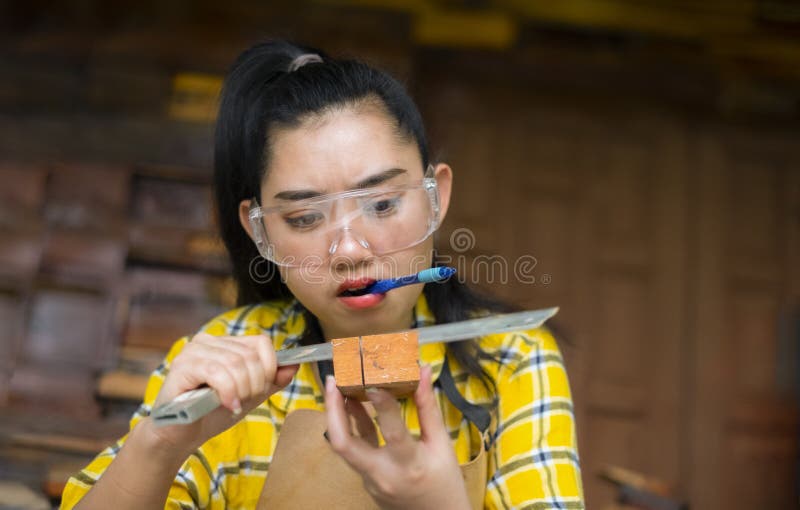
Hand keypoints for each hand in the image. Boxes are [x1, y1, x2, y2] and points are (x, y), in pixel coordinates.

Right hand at [145, 333, 298, 455]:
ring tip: (234, 405)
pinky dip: (228, 391)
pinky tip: (228, 405)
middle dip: (255, 383)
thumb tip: (294, 365)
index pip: (260, 342)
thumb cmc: (212, 413)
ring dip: (242, 390)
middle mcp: (208, 341)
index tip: (261, 389)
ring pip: (236, 363)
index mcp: (225, 343)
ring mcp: (193, 351)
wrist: (181, 435)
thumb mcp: (249, 395)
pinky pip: (217, 373)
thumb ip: (271, 380)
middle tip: (246, 401)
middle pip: (250, 355)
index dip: (269, 366)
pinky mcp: (182, 366)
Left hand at [324, 366, 470, 509]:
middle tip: (332, 381)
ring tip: (335, 385)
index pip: (392, 433)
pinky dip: (350, 425)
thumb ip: (428, 408)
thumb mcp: (442, 444)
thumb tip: (423, 371)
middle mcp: (383, 474)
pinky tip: (350, 402)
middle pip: (344, 444)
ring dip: (336, 415)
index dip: (382, 405)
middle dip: (333, 410)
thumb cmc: (445, 483)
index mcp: (409, 465)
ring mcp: (370, 479)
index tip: (373, 381)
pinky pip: (353, 450)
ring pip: (343, 447)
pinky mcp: (365, 479)